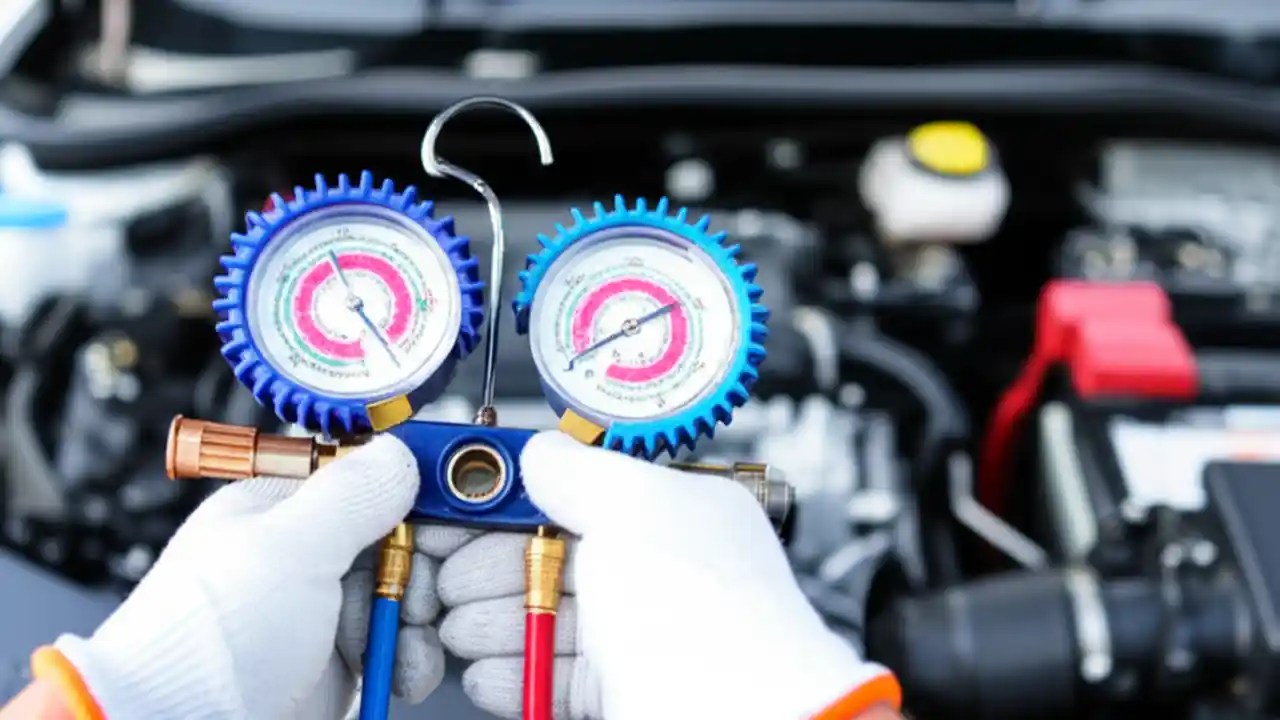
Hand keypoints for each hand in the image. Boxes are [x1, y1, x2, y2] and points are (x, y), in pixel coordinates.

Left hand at [53, 436, 425, 718]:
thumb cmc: (208, 642)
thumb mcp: (289, 549)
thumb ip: (352, 494)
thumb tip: (399, 452)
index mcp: (281, 511)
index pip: (367, 482)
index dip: (414, 497)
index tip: (449, 514)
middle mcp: (303, 559)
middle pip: (397, 542)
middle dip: (419, 569)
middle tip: (414, 593)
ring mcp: (320, 614)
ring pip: (403, 597)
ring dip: (418, 619)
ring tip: (404, 640)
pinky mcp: (336, 665)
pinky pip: (395, 647)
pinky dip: (410, 658)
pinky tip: (401, 669)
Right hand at [433, 432, 899, 719]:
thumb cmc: (710, 619)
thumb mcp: (637, 510)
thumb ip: (582, 472)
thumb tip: (541, 451)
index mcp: (676, 516)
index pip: (580, 494)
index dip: (511, 499)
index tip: (457, 505)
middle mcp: (661, 576)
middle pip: (552, 561)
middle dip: (487, 566)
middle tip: (441, 573)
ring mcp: (642, 641)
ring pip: (548, 622)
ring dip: (491, 622)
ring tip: (450, 625)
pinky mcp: (623, 698)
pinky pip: (554, 680)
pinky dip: (513, 674)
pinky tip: (483, 670)